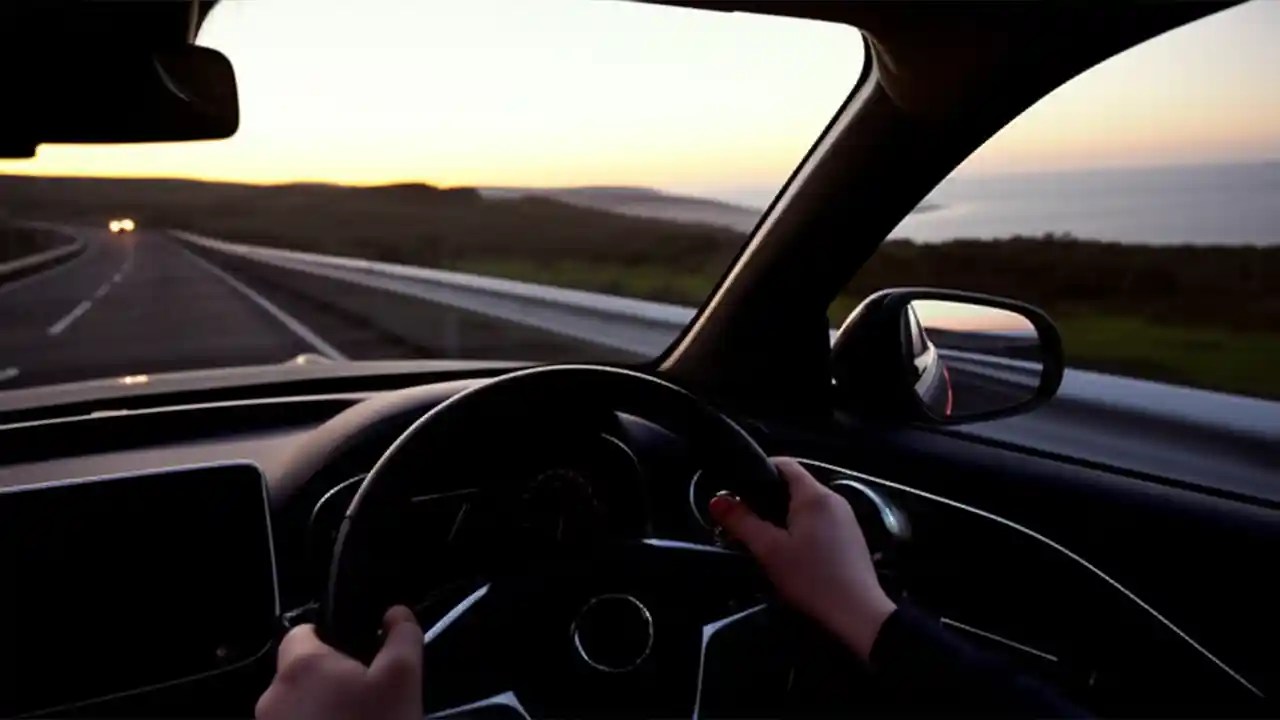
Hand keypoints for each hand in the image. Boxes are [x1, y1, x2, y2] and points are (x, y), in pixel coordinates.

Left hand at [256, 606, 422, 719]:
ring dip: (320, 709)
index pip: (302, 631)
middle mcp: (272, 695)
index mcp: (301, 665)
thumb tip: (396, 614)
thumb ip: (402, 637)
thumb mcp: (403, 680)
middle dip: (330, 680)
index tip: (358, 659)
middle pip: (301, 672)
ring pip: (297, 705)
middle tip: (366, 698)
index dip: (331, 638)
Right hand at [709, 457, 895, 660]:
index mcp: (814, 495)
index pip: (784, 463)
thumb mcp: (769, 551)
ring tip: (762, 538)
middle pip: (794, 485)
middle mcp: (834, 498)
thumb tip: (716, 499)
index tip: (737, 489)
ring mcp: (846, 518)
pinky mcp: (851, 537)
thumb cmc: (811, 578)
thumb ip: (741, 522)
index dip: (758, 469)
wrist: (858, 614)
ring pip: (806, 505)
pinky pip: (820, 521)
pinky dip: (801, 527)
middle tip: (743, 519)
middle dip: (767, 498)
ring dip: (783, 515)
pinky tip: (791, 552)